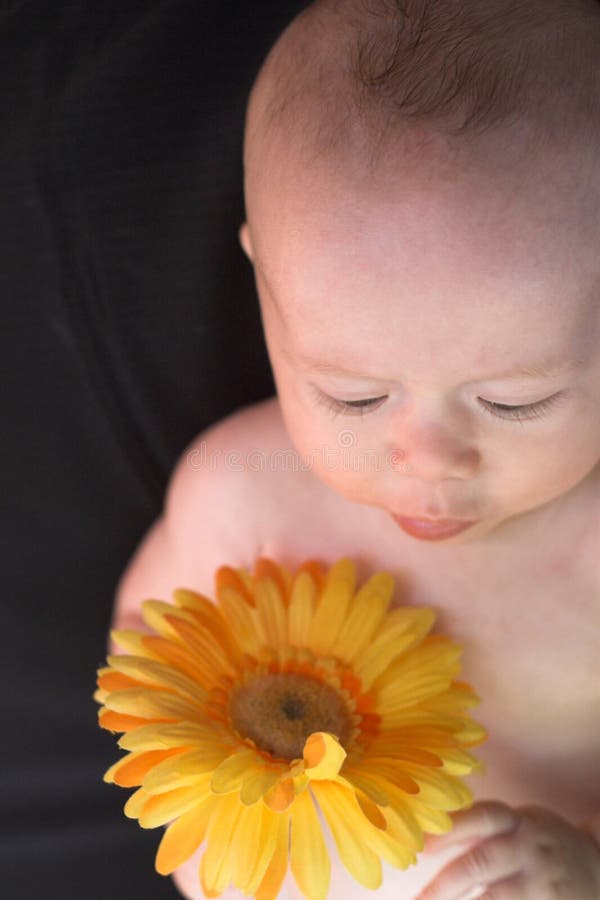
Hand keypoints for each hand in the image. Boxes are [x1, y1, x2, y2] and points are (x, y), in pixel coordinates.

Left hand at [417, 800, 599, 898]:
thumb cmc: (544, 842)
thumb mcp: (521, 823)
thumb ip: (483, 828)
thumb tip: (429, 833)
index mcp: (519, 821)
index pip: (482, 817)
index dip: (451, 829)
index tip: (421, 846)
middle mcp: (529, 849)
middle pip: (481, 862)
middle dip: (445, 884)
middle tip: (417, 899)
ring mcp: (541, 882)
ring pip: (495, 898)